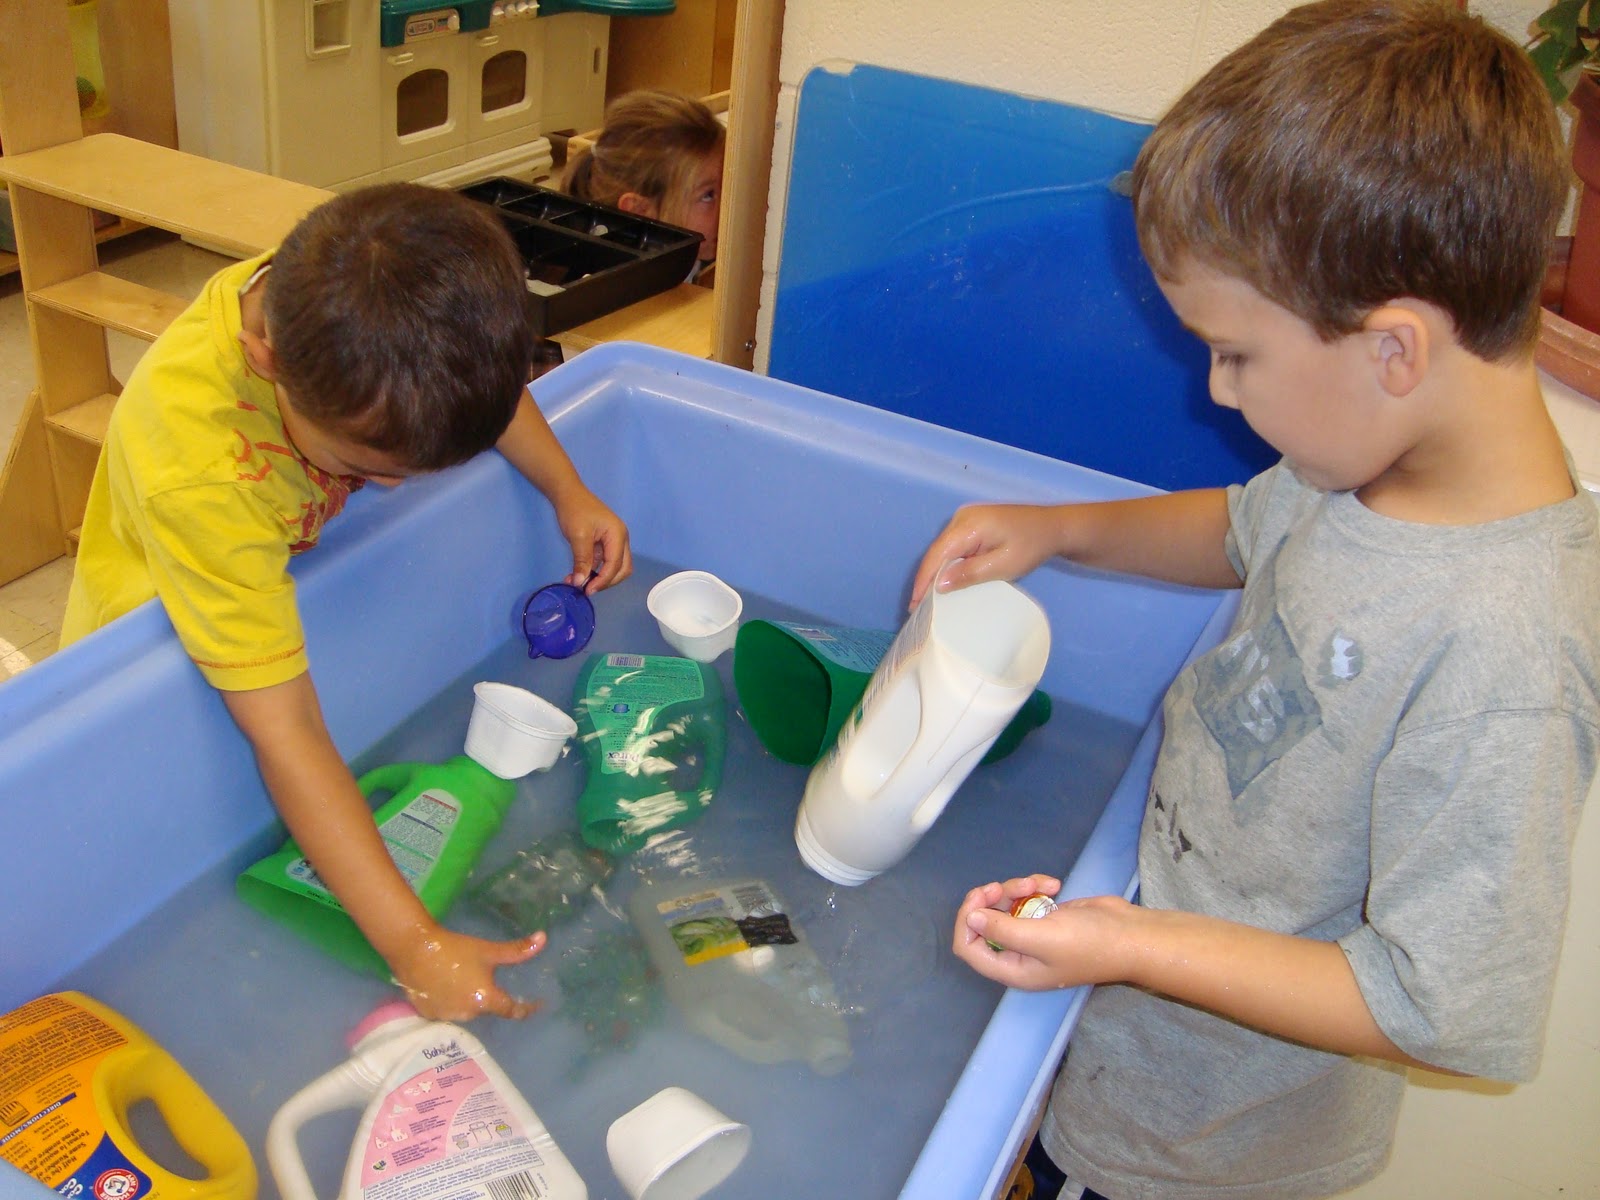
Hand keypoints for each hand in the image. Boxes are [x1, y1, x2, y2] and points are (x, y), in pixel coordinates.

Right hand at [389, 923, 548, 1020]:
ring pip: (466, 1010)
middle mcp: (468, 1014)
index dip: (525, 1009)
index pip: (511, 1011)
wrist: (414, 950)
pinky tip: (446, 986)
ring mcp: (447, 1016)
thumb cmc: (455, 949)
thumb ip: (517, 950)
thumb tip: (543, 939)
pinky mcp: (428, 1015)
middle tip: (486, 979)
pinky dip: (451, 1002)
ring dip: (470, 1000)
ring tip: (464, 980)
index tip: (535, 1006)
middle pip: (486, 1008)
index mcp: (485, 1000)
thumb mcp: (488, 950)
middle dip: (490, 997)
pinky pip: (447, 1011)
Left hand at [554, 487, 632, 591]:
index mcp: (618, 535)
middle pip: (622, 568)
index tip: (587, 590)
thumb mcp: (578, 537)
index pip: (616, 565)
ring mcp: (613, 541)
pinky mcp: (603, 542)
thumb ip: (582, 560)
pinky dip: (592, 569)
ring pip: (613, 566)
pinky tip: (577, 573)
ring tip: (577, 582)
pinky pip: (602, 561)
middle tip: (587, 589)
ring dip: (598, 577)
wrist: (567, 493)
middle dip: (606, 581)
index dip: (603, 581)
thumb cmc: (575, 510)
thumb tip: (580, 583)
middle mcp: (620, 539)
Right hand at [910, 503, 1062, 606]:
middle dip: (926, 578)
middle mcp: (963, 517)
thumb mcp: (1003, 565)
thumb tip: (939, 584)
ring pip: (944, 548)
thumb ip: (970, 573)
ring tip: (927, 598)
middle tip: (918, 607)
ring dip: (936, 571)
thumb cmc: (1032, 546)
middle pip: (937, 550)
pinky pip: (953, 545)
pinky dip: (948, 563)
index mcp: (970, 525)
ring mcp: (967, 518)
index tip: (914, 604)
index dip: (924, 579)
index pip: (938, 553)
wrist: (1053, 527)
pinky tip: (945, 579)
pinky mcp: (972, 522)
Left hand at [952, 875, 1136, 991]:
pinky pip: (1026, 899)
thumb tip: (971, 918)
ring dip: (1016, 889)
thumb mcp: (1041, 938)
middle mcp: (1018, 954)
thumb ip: (1001, 930)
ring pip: (1005, 906)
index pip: (969, 948)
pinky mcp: (1047, 917)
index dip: (968, 921)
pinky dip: (1035, 887)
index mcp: (1013, 969)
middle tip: (1004, 886)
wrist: (1130, 935)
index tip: (982, 899)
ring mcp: (1033, 934)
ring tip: (1040, 884)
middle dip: (992, 899)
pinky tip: (1054, 884)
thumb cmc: (1087, 943)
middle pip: (984, 922)